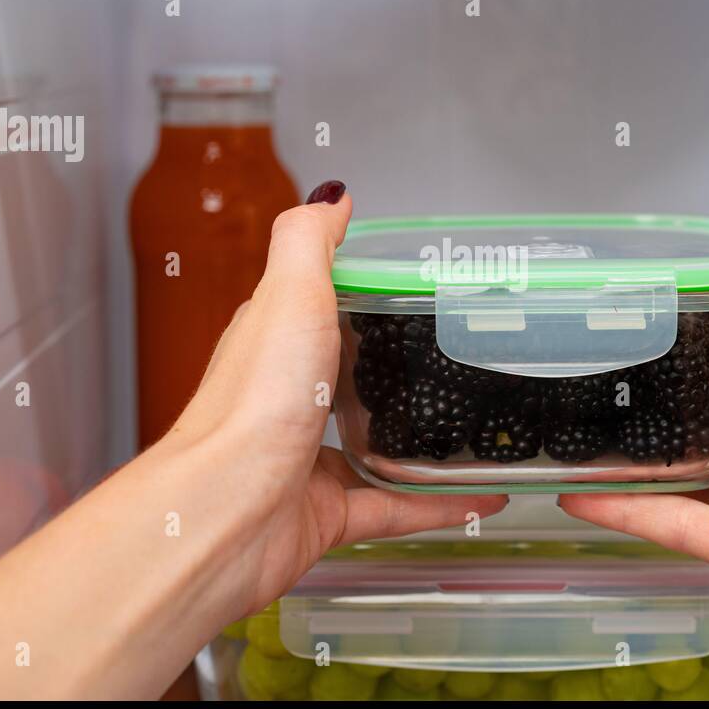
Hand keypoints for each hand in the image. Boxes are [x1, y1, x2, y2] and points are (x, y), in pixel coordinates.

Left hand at [161, 181, 506, 613]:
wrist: (227, 513)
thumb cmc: (252, 406)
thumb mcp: (289, 296)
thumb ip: (308, 241)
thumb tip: (330, 195)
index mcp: (276, 342)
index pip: (318, 305)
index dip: (360, 290)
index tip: (415, 281)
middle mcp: (288, 400)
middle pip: (347, 375)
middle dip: (394, 365)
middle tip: (460, 353)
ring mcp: (306, 458)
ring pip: (374, 444)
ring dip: (422, 438)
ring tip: (478, 425)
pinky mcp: (327, 512)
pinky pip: (396, 506)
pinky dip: (440, 503)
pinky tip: (480, 497)